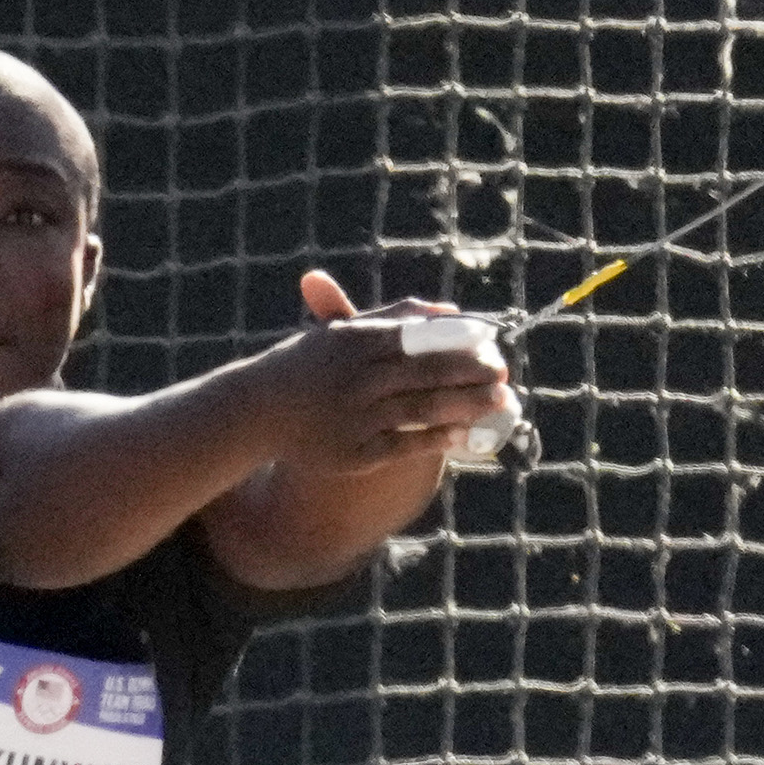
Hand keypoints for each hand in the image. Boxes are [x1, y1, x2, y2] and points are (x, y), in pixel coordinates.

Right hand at [251, 270, 512, 474]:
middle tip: (504, 370)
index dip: (459, 340)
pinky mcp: (354, 453)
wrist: (259, 410)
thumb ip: (397, 316)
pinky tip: (466, 434)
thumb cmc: (310, 364)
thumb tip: (453, 311)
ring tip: (501, 401)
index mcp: (355, 341)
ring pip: (422, 409)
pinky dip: (438, 438)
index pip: (419, 336)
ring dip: (466, 405)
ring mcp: (355, 417)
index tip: (490, 340)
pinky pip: (406, 444)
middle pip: (426, 372)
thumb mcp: (343, 331)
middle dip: (471, 371)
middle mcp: (356, 379)